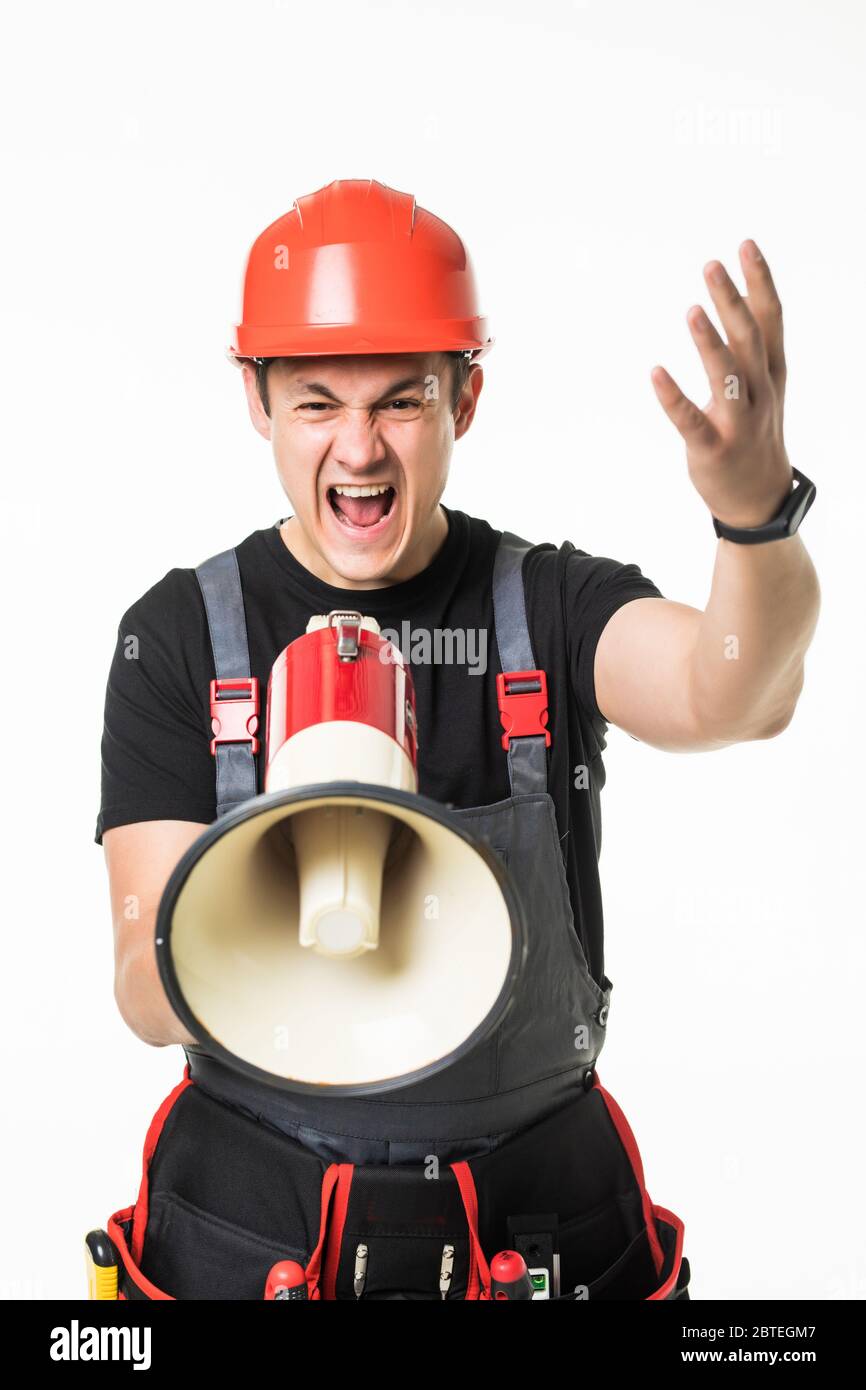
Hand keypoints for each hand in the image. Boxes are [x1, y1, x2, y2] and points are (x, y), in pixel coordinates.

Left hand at [651, 240, 792, 529]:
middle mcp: (760, 394)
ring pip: (728, 377)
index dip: (759, 281)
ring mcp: (738, 423)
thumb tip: (738, 298)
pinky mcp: (712, 449)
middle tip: (711, 265)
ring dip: (710, 343)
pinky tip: (655, 373)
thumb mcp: (765, 386)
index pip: (770, 319)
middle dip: (731, 300)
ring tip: (692, 309)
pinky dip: (673, 397)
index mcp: (771, 373)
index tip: (745, 245)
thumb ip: (753, 345)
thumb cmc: (755, 433)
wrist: (759, 499)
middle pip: (749, 339)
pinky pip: (691, 422)